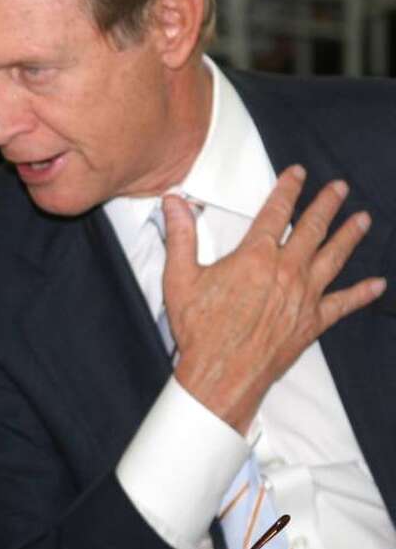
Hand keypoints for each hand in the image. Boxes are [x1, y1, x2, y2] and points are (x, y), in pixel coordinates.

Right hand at [163, 164, 385, 432]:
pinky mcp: (312, 322)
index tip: (298, 174)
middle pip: (313, 229)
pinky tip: (377, 285)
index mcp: (255, 257)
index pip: (275, 212)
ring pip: (334, 258)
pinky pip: (343, 304)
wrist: (222, 374)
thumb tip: (174, 204)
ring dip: (350, 236)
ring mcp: (304, 297)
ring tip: (363, 220)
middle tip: (340, 188)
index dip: (288, 189)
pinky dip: (362, 294)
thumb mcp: (180, 278)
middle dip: (327, 205)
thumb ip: (181, 237)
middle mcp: (286, 271)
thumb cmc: (200, 329)